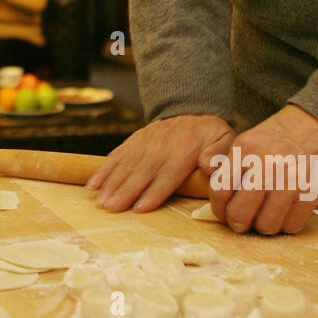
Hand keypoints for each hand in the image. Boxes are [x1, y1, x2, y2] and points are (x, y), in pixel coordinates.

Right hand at [87, 114, 236, 211]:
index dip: (153, 191)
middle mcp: (161, 146)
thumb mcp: (225, 139)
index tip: (140, 207)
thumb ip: (219, 153)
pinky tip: (92, 185)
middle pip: (141, 172)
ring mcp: (144, 143)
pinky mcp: (133, 142)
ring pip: (125, 165)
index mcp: (185, 149)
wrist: (191, 109)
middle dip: (125, 191)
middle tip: (111, 208)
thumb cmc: (210, 133)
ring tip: (101, 202)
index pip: (167, 174)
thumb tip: (207, 165)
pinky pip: (116, 155)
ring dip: (111, 184)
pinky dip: (103, 170)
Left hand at [206, 104, 317, 234]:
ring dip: (265, 227)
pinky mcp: (311, 193)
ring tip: (267, 218)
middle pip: (240, 213)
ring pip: (266, 225)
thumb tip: (215, 191)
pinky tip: (287, 214)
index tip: (224, 214)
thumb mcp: (248, 141)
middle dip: (239, 224)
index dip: (220, 209)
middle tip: (243, 224)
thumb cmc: (283, 136)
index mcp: (245, 150)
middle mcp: (266, 165)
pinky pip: (291, 224)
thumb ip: (229, 164)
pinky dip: (288, 225)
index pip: (220, 190)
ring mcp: (290, 180)